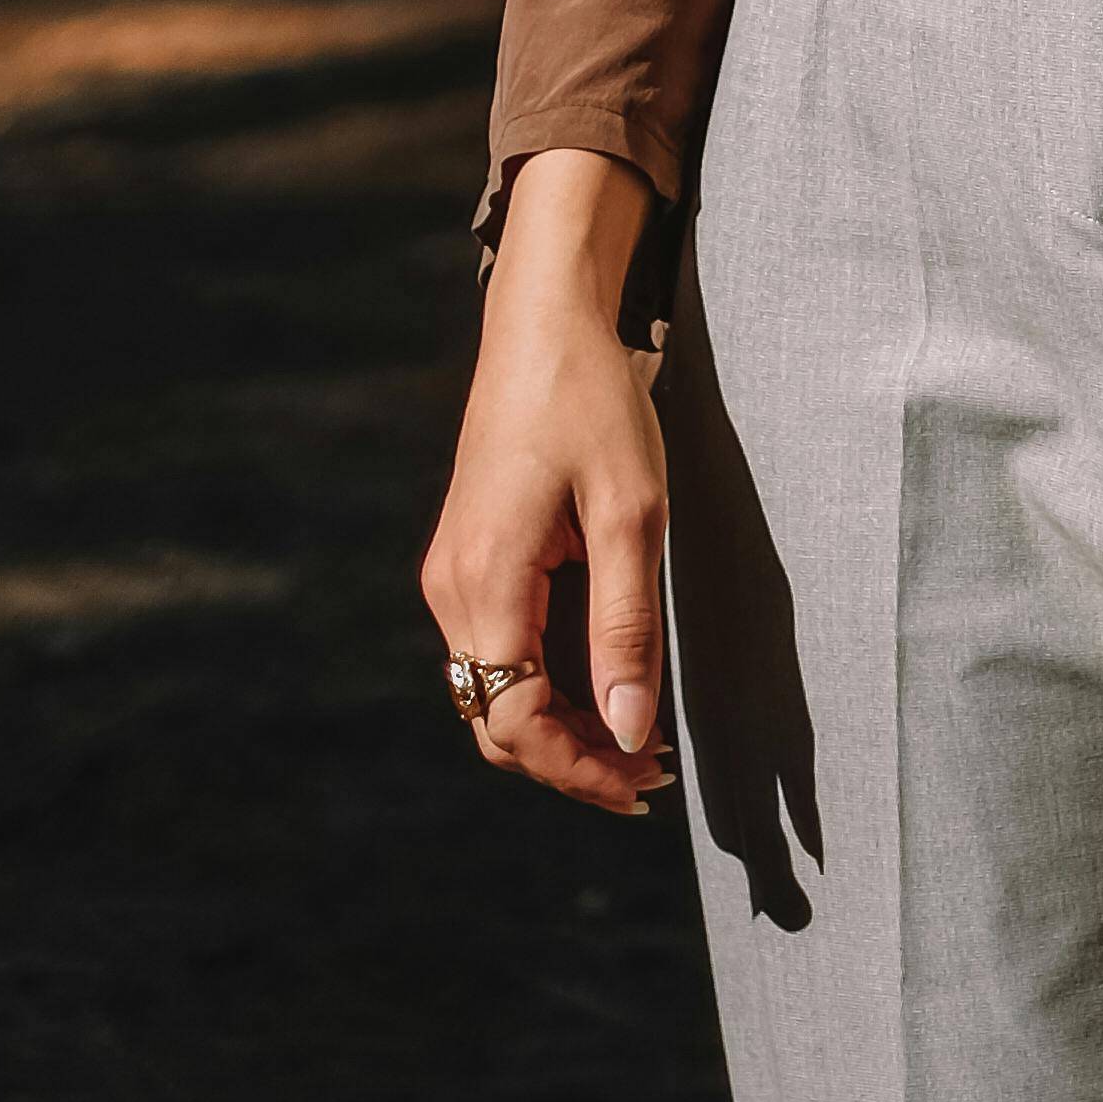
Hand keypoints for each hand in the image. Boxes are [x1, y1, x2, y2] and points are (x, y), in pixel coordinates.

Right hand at [422, 155, 673, 819]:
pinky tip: (604, 683)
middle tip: (651, 777)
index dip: (581, 769)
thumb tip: (631, 734)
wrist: (545, 319)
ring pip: (495, 692)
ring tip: (639, 738)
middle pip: (497, 722)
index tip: (648, 782)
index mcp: (483, 583)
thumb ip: (627, 629)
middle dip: (572, 761)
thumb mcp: (631, 514)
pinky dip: (547, 685)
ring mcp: (452, 574)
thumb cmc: (593, 403)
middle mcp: (451, 589)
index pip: (516, 723)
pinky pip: (498, 652)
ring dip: (562, 727)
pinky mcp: (469, 558)